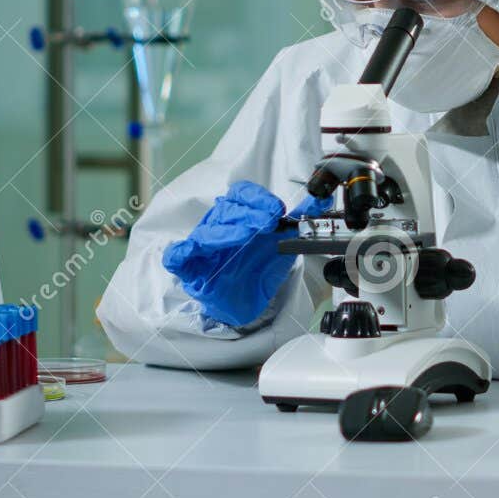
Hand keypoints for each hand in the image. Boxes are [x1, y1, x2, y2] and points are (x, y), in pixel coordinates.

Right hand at [162, 182, 330, 327]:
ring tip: (248, 235)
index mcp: (238, 215)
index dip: (258, 198)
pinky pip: (177, 255)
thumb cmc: (257, 268)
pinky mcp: (189, 268)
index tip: (277, 209)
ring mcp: (201, 246)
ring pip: (207, 231)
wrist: (245, 302)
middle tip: (269, 221)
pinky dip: (180, 252)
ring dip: (228, 231)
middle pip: (226, 210)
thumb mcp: (283, 244)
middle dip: (249, 214)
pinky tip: (191, 250)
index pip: (242, 194)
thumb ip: (300, 221)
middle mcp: (218, 225)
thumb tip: (321, 201)